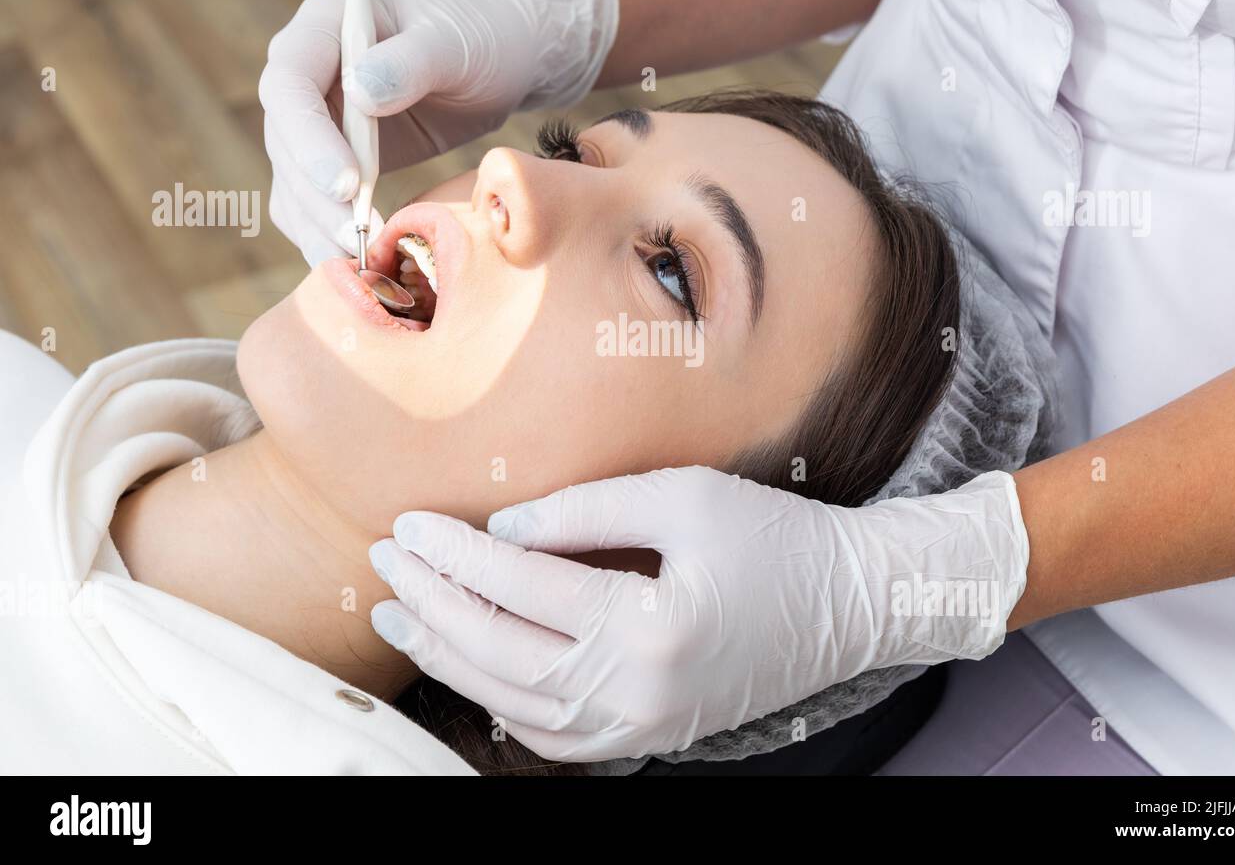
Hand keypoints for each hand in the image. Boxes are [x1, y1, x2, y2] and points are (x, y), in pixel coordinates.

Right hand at [259, 0, 617, 264]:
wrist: (497, 63)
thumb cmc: (478, 38)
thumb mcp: (454, 43)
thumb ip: (412, 62)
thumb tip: (360, 92)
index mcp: (324, 28)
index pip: (290, 84)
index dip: (308, 137)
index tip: (345, 183)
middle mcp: (307, 74)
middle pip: (285, 142)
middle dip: (314, 196)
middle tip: (353, 238)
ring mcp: (315, 122)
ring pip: (293, 182)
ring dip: (317, 227)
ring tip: (356, 267)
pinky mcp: (333, 162)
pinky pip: (315, 205)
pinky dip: (329, 236)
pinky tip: (358, 267)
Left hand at [368, 467, 1028, 761]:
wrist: (850, 604)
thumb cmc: (777, 538)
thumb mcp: (687, 496)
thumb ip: (588, 509)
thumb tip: (502, 529)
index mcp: (650, 627)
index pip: (522, 589)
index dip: (454, 555)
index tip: (407, 524)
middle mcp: (639, 693)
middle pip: (503, 654)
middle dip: (434, 606)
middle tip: (385, 566)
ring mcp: (642, 727)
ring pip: (517, 704)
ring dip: (452, 660)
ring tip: (403, 618)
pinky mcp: (649, 736)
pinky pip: (555, 736)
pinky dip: (501, 702)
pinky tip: (470, 667)